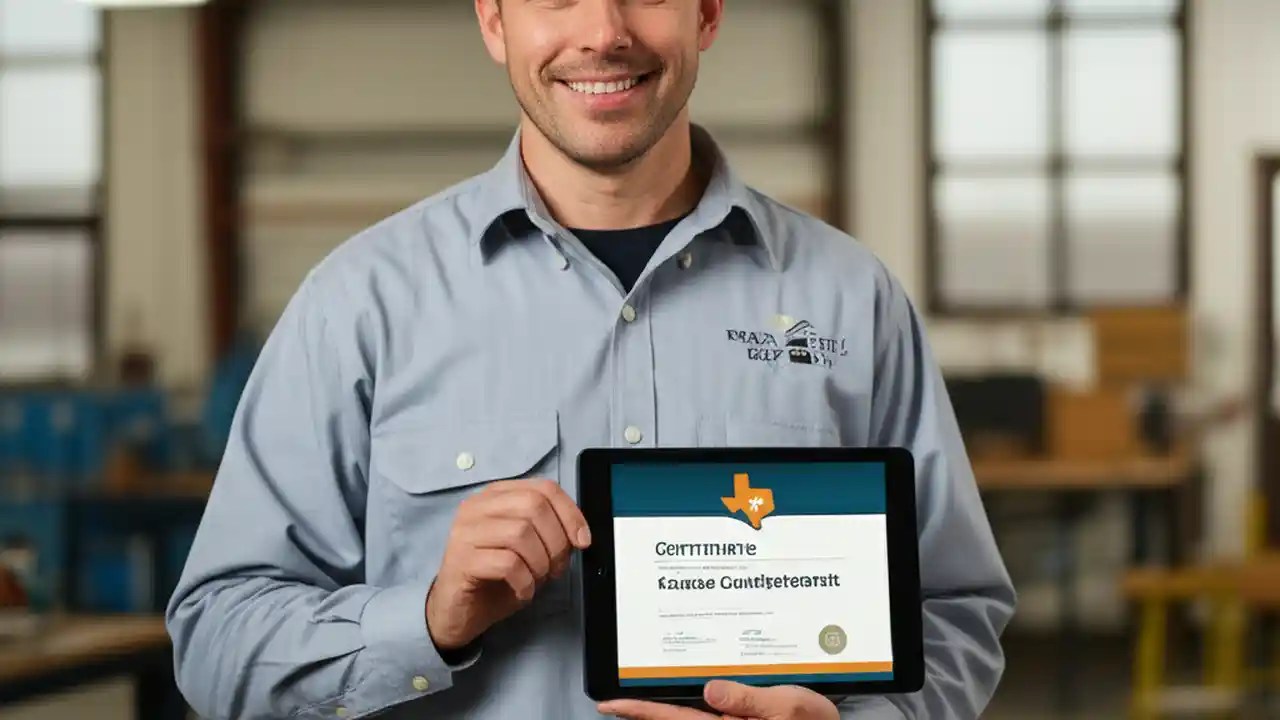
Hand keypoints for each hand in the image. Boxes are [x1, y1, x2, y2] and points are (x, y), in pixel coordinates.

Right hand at [425, 478, 590, 649]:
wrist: (458, 612)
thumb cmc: (495, 578)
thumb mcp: (528, 549)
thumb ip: (548, 532)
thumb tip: (578, 534)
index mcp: (495, 496)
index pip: (543, 488)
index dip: (570, 513)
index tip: (582, 540)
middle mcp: (477, 507)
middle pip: (533, 506)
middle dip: (556, 541)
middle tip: (556, 568)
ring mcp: (465, 532)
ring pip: (521, 533)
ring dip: (540, 563)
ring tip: (536, 580)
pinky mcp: (461, 560)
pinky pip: (507, 563)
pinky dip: (525, 582)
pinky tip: (522, 591)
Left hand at [599, 680, 839, 719]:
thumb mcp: (789, 706)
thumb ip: (749, 698)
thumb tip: (711, 690)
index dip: (639, 712)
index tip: (610, 704)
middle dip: (648, 711)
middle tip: (618, 699)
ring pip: (691, 718)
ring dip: (669, 709)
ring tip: (645, 695)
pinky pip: (708, 716)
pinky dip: (692, 705)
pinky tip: (694, 692)